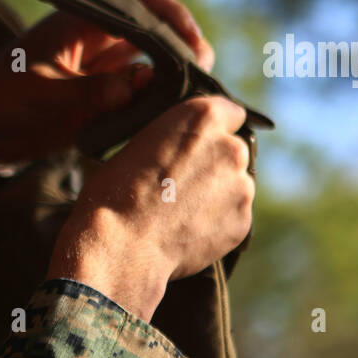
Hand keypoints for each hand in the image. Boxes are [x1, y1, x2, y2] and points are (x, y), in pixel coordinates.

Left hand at [0, 0, 215, 163]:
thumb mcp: (41, 96)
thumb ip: (86, 92)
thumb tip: (133, 86)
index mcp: (82, 22)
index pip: (140, 2)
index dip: (172, 17)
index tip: (193, 45)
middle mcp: (98, 40)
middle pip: (156, 32)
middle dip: (183, 50)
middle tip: (200, 78)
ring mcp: (101, 68)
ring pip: (152, 63)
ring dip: (173, 78)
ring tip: (191, 102)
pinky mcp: (100, 96)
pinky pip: (138, 93)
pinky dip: (155, 102)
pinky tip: (168, 119)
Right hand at [46, 96, 253, 321]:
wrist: (120, 245)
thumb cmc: (115, 193)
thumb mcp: (137, 144)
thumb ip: (173, 140)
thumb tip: (182, 151)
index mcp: (203, 118)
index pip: (229, 111)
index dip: (212, 128)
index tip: (199, 143)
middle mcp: (231, 148)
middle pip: (233, 150)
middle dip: (214, 163)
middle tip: (182, 184)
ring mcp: (242, 187)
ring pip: (236, 185)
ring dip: (217, 193)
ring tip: (182, 212)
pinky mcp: (242, 222)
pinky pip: (234, 216)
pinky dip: (217, 222)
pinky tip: (188, 231)